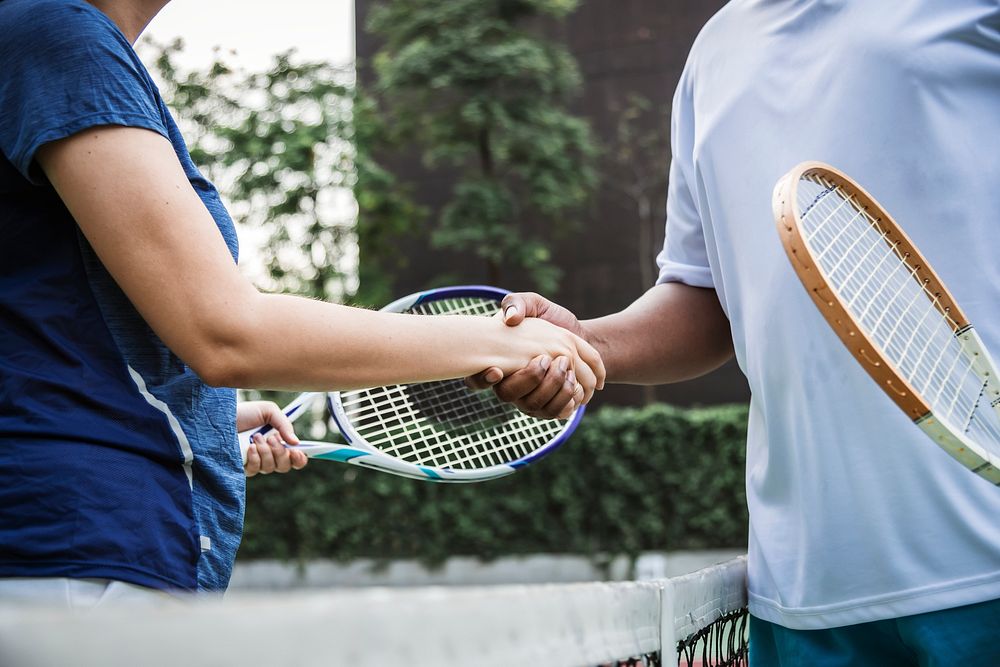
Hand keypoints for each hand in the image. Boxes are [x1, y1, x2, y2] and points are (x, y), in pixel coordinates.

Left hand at [237, 401, 307, 476]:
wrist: (222, 417)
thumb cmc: (245, 413)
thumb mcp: (268, 411)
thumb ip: (284, 425)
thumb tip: (296, 443)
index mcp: (279, 442)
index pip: (295, 458)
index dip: (300, 458)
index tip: (297, 451)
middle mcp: (269, 454)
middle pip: (285, 466)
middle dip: (280, 453)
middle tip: (271, 438)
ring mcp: (256, 462)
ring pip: (270, 468)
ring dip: (265, 452)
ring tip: (256, 437)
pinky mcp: (243, 467)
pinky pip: (256, 470)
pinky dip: (254, 457)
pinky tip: (249, 447)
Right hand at [469, 293, 596, 418]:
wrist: (582, 339)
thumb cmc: (552, 319)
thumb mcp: (534, 304)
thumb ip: (517, 303)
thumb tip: (510, 318)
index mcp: (499, 362)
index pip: (476, 380)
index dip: (481, 380)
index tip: (496, 370)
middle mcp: (510, 386)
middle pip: (508, 395)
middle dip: (530, 378)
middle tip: (547, 358)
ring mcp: (529, 400)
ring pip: (533, 406)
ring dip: (552, 388)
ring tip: (568, 369)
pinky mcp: (550, 407)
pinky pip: (555, 413)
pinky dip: (568, 399)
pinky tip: (577, 384)